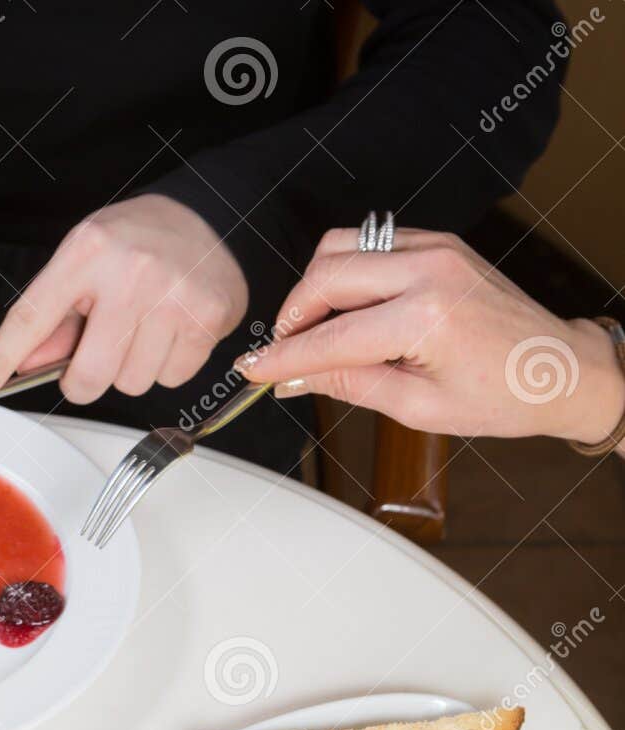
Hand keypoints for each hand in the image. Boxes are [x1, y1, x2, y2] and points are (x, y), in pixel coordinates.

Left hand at [0, 194, 247, 405]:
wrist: (208, 216)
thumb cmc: (137, 241)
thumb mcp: (84, 261)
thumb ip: (53, 318)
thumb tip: (21, 365)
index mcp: (86, 252)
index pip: (32, 317)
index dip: (0, 359)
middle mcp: (129, 273)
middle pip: (89, 376)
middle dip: (88, 378)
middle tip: (101, 349)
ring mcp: (171, 297)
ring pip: (132, 383)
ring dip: (133, 369)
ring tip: (144, 327)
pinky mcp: (205, 319)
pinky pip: (171, 379)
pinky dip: (168, 365)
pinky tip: (171, 331)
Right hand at [237, 230, 624, 447]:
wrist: (557, 367)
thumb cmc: (501, 395)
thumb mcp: (418, 407)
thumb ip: (350, 384)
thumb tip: (296, 378)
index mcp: (426, 318)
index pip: (332, 338)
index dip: (284, 357)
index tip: (252, 370)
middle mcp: (429, 269)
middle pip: (326, 273)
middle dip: (292, 314)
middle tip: (281, 351)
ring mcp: (435, 247)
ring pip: (342, 247)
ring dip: (316, 288)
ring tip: (313, 331)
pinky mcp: (438, 242)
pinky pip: (372, 245)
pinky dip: (347, 274)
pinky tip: (349, 313)